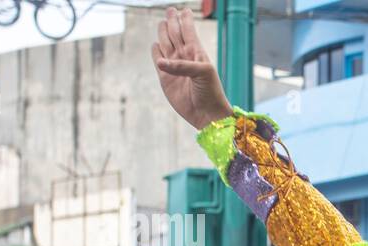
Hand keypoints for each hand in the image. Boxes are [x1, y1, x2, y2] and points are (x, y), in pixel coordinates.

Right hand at [152, 7, 234, 130]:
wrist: (206, 114)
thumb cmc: (211, 92)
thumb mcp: (202, 73)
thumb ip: (182, 65)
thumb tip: (160, 62)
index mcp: (197, 53)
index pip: (189, 31)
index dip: (185, 20)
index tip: (184, 9)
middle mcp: (184, 57)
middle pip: (174, 34)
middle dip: (172, 22)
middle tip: (170, 10)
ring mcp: (174, 67)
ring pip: (165, 44)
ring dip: (163, 33)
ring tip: (163, 22)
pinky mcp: (165, 78)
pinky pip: (157, 60)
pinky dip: (156, 52)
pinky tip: (157, 45)